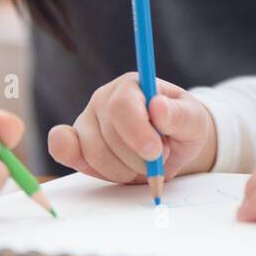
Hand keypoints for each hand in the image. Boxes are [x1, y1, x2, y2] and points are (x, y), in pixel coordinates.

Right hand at [47, 72, 216, 184]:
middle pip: (108, 134)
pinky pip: (62, 147)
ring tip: (143, 165)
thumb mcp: (193, 121)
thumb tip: (157, 106)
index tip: (156, 152)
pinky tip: (89, 163)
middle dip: (137, 158)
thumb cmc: (181, 128)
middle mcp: (105, 98)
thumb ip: (179, 115)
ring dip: (123, 170)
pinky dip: (72, 158)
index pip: (123, 105)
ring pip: (93, 153)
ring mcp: (87, 120)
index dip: (137, 132)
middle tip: (159, 158)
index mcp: (133, 85)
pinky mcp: (76, 141)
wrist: (169, 147)